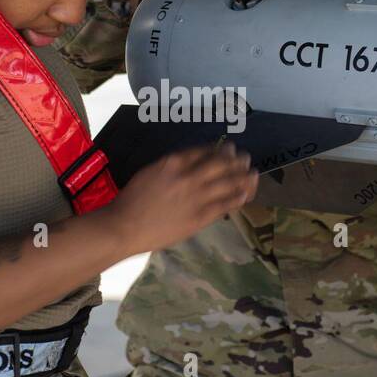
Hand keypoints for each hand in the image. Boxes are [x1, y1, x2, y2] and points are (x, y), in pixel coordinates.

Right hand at [106, 144, 258, 253]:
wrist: (124, 227)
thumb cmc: (132, 200)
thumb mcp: (151, 172)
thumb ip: (173, 167)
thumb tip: (193, 164)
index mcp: (173, 162)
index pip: (204, 151)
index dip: (220, 149)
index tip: (228, 148)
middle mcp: (188, 176)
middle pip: (221, 163)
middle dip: (236, 159)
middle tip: (245, 158)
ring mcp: (196, 197)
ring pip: (228, 183)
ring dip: (243, 176)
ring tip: (252, 173)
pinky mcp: (200, 216)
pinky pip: (225, 204)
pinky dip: (238, 197)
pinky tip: (245, 194)